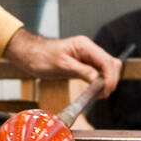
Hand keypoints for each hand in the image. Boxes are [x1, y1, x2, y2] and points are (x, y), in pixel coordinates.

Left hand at [4, 28, 122, 96]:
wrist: (30, 56)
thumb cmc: (41, 57)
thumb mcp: (60, 65)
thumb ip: (80, 70)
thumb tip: (96, 79)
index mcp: (84, 45)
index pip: (106, 61)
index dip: (109, 76)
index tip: (105, 90)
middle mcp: (89, 49)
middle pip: (111, 64)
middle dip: (110, 80)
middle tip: (102, 95)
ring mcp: (87, 57)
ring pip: (107, 69)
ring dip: (106, 82)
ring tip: (98, 95)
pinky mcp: (84, 64)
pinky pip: (99, 73)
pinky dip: (100, 82)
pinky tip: (94, 91)